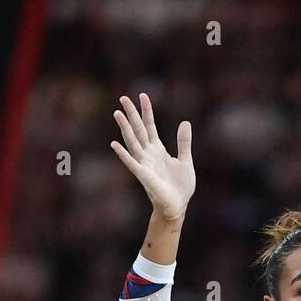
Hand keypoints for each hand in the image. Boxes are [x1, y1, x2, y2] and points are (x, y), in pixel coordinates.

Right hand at [111, 92, 194, 219]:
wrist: (178, 205)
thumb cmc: (181, 186)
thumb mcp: (185, 160)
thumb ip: (183, 142)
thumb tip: (184, 122)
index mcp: (158, 149)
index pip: (150, 126)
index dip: (147, 111)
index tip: (142, 95)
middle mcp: (148, 154)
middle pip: (138, 130)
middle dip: (131, 114)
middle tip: (123, 97)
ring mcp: (144, 164)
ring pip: (132, 142)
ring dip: (125, 128)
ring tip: (117, 113)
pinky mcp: (143, 176)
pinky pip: (132, 163)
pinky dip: (123, 155)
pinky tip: (114, 144)